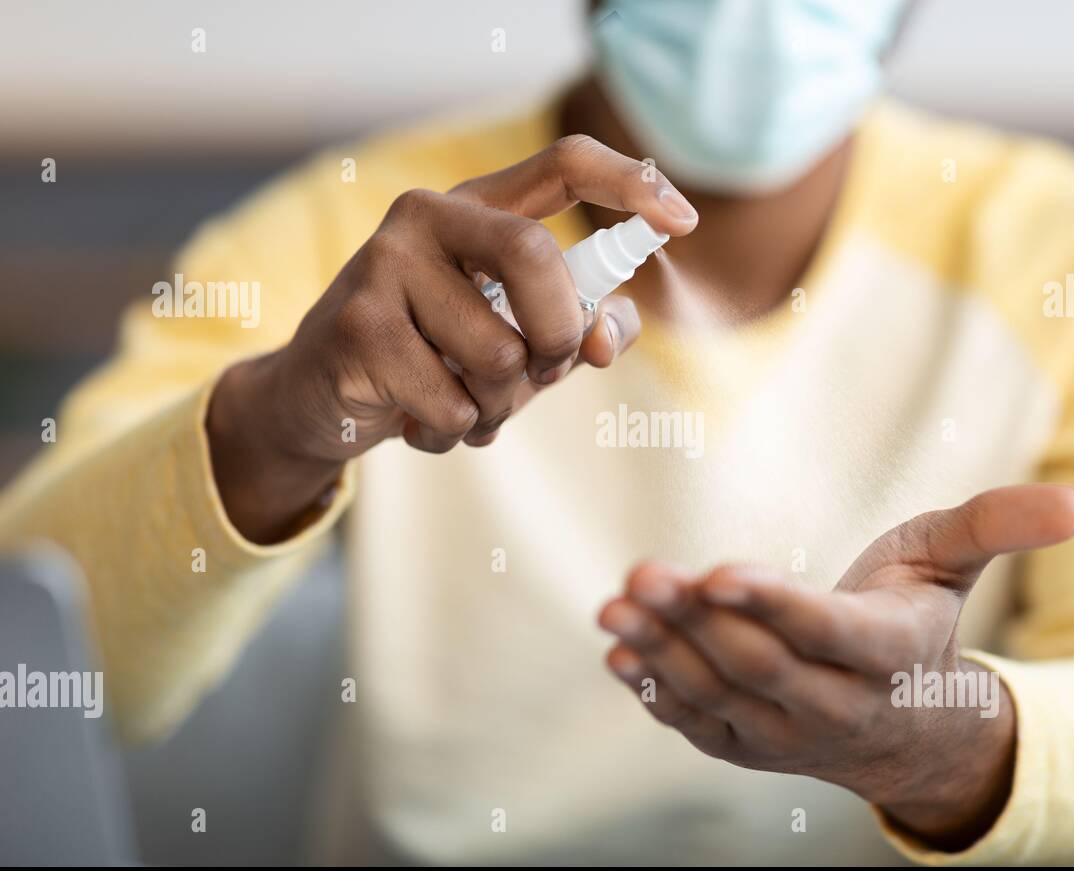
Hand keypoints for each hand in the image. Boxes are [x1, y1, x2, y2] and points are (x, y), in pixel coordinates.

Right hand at [207, 135, 698, 541]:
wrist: (319, 398)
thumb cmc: (436, 359)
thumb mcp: (517, 339)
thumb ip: (577, 330)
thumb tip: (604, 338)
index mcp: (479, 207)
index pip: (564, 164)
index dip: (631, 185)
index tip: (683, 223)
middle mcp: (427, 217)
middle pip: (535, 257)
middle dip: (558, 334)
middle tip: (542, 370)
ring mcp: (384, 266)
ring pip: (498, 352)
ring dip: (500, 406)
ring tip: (467, 404)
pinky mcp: (356, 327)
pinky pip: (452, 404)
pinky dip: (454, 432)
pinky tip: (422, 421)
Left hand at [598, 484, 1073, 849]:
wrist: (906, 727)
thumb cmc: (921, 623)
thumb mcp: (953, 564)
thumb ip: (997, 525)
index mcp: (888, 655)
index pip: (826, 634)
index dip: (773, 606)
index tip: (718, 571)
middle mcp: (837, 707)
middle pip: (760, 667)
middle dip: (697, 624)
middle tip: (641, 576)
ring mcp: (786, 736)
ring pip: (718, 698)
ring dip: (661, 652)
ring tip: (614, 606)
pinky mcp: (746, 746)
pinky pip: (696, 724)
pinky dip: (654, 690)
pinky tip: (616, 651)